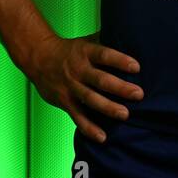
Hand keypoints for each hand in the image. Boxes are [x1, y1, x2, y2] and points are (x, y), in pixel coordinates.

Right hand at [26, 31, 142, 143]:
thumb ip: (106, 42)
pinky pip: (77, 116)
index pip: (104, 55)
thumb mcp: (86, 41)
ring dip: (108, 107)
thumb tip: (132, 40)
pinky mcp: (64, 101)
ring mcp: (70, 86)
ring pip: (90, 99)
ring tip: (125, 114)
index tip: (137, 67)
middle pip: (100, 79)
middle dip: (120, 88)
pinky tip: (102, 137)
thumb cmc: (70, 50)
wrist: (38, 57)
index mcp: (85, 52)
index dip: (120, 60)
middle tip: (138, 94)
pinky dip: (89, 128)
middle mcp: (78, 69)